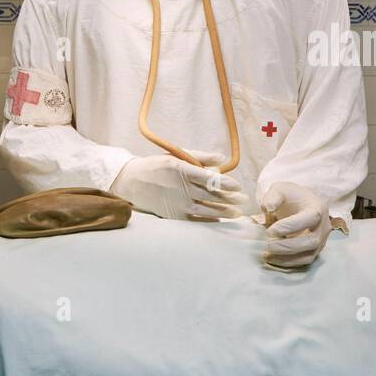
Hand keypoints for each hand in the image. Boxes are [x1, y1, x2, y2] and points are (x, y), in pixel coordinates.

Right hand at [111, 151, 245, 220]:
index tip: (237, 186)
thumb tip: (222, 158)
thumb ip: (200, 156)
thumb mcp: (176, 155)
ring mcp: (177, 203)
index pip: (210, 178)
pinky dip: (208, 220)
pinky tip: (219, 220)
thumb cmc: (156, 166)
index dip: (226, 184)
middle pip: (211, 196)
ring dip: (224, 212)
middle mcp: (181, 188)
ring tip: (236, 213)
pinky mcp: (173, 215)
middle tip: (244, 201)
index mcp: (182, 170)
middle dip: (230, 199)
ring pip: (206, 209)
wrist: (131, 181)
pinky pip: (195, 219)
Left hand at [260, 182, 329, 268]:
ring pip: (309, 255)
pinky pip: (304, 261)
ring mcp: (321, 240)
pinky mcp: (315, 250)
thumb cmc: (290, 197)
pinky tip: (272, 259)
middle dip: (287, 246)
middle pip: (311, 241)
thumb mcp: (280, 189)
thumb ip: (273, 196)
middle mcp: (324, 225)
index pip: (310, 218)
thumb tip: (268, 208)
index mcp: (317, 207)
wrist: (301, 204)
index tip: (269, 230)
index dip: (289, 226)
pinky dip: (288, 262)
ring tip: (266, 254)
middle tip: (267, 245)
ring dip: (286, 258)